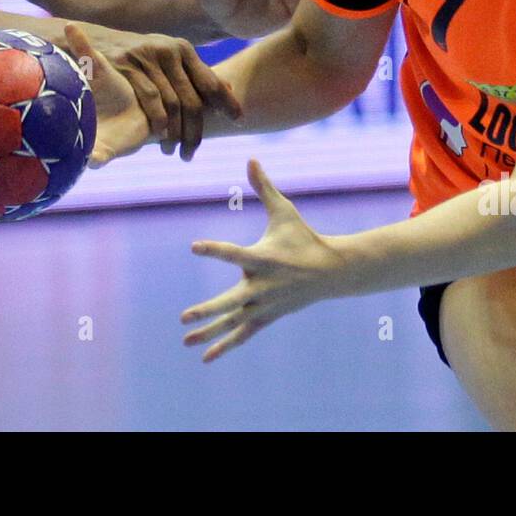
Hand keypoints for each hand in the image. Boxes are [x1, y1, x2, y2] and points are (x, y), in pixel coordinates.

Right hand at [68, 23, 241, 160]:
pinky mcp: (128, 64)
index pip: (211, 81)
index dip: (227, 103)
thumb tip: (228, 92)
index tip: (240, 122)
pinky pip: (151, 97)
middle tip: (192, 153)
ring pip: (174, 102)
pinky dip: (158, 120)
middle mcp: (170, 50)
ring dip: (176, 133)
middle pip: (193, 98)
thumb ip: (193, 75)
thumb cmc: (138, 57)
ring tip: (176, 151)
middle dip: (196, 131)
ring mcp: (149, 56)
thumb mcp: (166, 59)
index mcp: (184, 49)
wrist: (95, 39)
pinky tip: (159, 136)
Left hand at [181, 159, 347, 362]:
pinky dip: (226, 345)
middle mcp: (262, 285)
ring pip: (234, 322)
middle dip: (208, 310)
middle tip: (184, 318)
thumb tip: (251, 158)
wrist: (332, 271)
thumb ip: (264, 187)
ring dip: (210, 332)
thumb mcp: (284, 211)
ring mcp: (265, 305)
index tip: (194, 247)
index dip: (214, 251)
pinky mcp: (268, 316)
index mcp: (264, 258)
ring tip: (186, 341)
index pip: (235, 254)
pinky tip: (206, 357)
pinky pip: (243, 333)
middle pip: (232, 301)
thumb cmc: (303, 237)